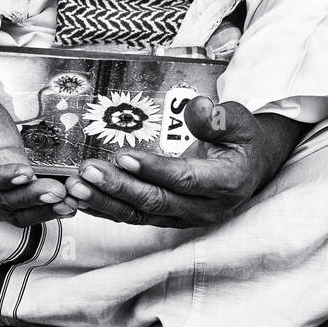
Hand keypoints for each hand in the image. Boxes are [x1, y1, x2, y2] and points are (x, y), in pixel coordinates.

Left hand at [65, 100, 301, 228]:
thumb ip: (219, 117)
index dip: (152, 170)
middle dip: (118, 187)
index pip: (183, 179)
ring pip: (141, 214)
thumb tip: (197, 108)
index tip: (122, 156)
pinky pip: (136, 216)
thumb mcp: (239, 121)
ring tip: (75, 187)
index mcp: (225, 183)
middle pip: (156, 202)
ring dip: (105, 202)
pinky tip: (82, 199)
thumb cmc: (243, 138)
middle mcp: (205, 208)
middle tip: (86, 171)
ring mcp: (186, 217)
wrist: (252, 165)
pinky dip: (107, 209)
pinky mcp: (170, 218)